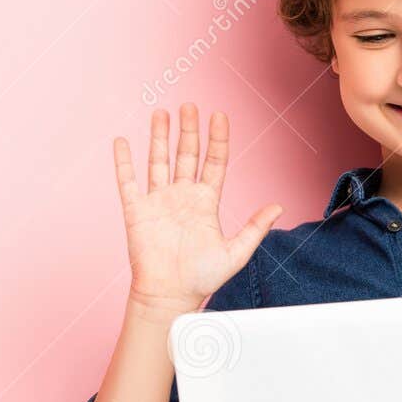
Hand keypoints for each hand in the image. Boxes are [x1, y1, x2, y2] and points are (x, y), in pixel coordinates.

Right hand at [113, 103, 282, 315]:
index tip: (219, 116)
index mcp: (206, 202)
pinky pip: (128, 181)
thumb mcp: (236, 252)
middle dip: (188, 130)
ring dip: (159, 137)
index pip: (213, 162)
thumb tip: (279, 206)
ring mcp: (158, 201)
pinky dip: (124, 161)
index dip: (217, 139)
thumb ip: (255, 227)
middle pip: (186, 154)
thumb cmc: (202, 278)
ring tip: (161, 113)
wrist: (170, 296)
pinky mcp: (136, 211)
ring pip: (158, 160)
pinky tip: (122, 141)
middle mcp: (182, 196)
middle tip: (189, 106)